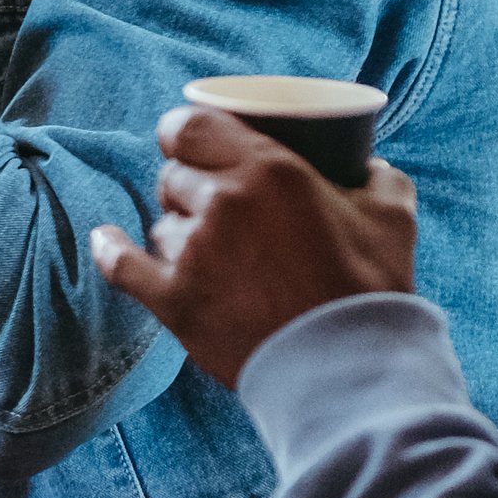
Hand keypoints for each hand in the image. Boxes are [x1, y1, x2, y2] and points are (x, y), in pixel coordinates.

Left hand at [90, 106, 418, 387]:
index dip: (186, 133)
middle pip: (175, 176)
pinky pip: (122, 265)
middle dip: (191, 187)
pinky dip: (111, 251)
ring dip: (179, 233)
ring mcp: (193, 251)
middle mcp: (222, 201)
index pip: (190, 126)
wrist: (353, 372)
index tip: (195, 145)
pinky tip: (105, 239)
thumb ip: (379, 179)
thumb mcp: (391, 219)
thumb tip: (369, 165)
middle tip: (219, 210)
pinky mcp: (175, 300)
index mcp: (268, 169)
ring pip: (162, 223)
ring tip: (218, 257)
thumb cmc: (372, 292)